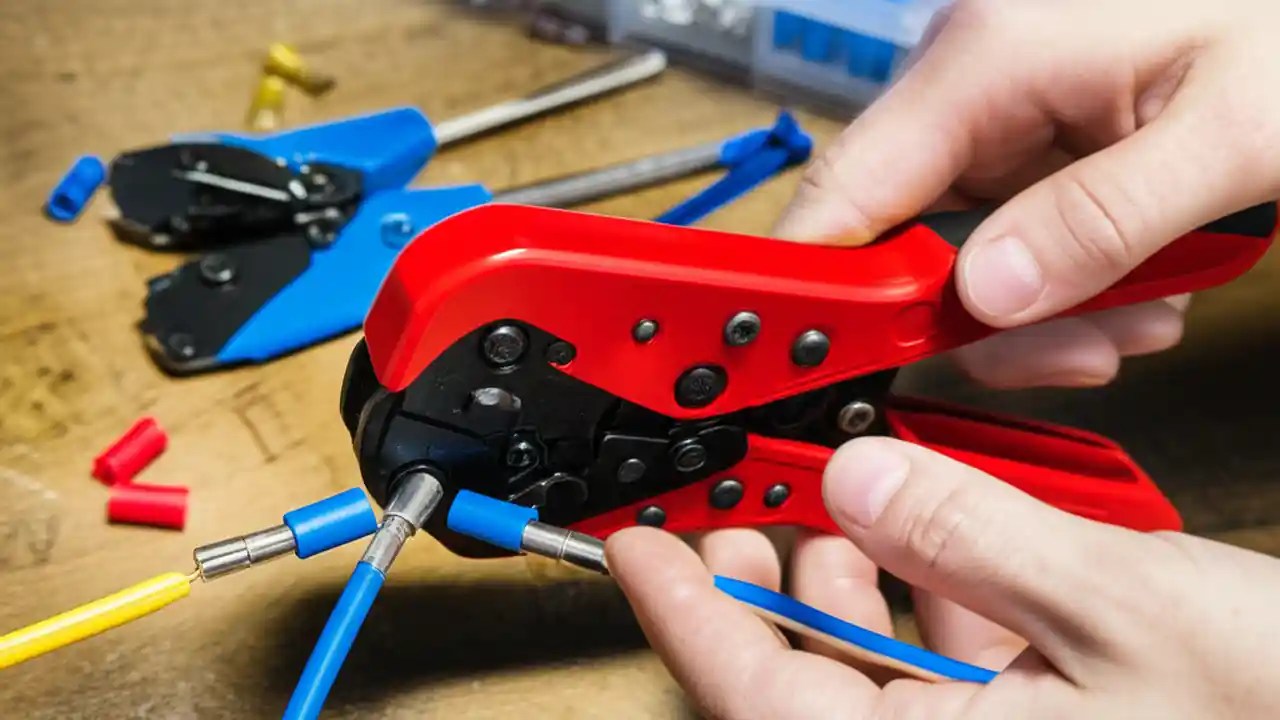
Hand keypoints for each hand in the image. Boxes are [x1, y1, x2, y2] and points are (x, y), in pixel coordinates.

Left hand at [607, 437, 1279, 718]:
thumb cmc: (1274, 716)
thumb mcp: (1119, 609)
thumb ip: (970, 535)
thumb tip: (860, 477)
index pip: (753, 692)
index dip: (681, 611)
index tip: (635, 548)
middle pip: (793, 680)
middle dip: (760, 583)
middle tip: (737, 504)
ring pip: (866, 668)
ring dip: (841, 580)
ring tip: (826, 500)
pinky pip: (939, 669)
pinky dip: (924, 597)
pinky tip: (930, 537)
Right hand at [774, 0, 1279, 388]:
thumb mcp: (1231, 136)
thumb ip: (1105, 221)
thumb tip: (991, 296)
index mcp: (992, 55)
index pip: (852, 186)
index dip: (818, 285)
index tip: (815, 363)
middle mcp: (973, 79)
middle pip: (904, 237)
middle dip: (981, 318)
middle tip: (1075, 352)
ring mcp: (997, 113)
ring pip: (959, 254)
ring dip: (1041, 311)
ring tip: (1141, 314)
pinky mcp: (1027, 142)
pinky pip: (1006, 240)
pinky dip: (1062, 285)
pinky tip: (1139, 284)